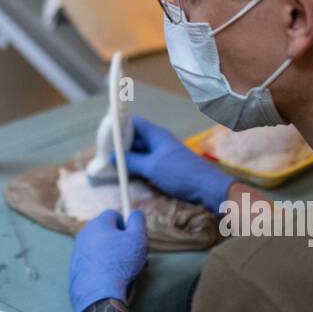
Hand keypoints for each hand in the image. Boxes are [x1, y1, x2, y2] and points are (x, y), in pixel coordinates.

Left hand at [68, 209, 146, 311]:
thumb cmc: (120, 264)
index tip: (135, 239)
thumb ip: (138, 221)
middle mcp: (84, 235)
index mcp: (98, 224)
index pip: (114, 215)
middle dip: (122, 244)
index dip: (127, 226)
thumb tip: (135, 213)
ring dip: (115, 258)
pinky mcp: (76, 270)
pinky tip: (112, 281)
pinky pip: (93, 265)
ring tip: (128, 273)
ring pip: (101, 251)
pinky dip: (103, 270)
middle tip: (136, 258)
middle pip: (107, 234)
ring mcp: (78, 253)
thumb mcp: (137, 238)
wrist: (98, 295)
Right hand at [115, 115, 232, 210]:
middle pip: (136, 137)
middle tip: (104, 151)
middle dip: (121, 143)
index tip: (104, 132)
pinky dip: (137, 164)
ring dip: (128, 155)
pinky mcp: (167, 166)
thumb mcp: (151, 167)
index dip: (119, 124)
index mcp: (157, 135)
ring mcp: (164, 153)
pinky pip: (147, 161)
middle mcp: (160, 141)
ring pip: (141, 150)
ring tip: (111, 162)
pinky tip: (127, 172)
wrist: (208, 189)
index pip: (134, 122)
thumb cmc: (180, 173)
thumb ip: (131, 161)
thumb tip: (114, 158)